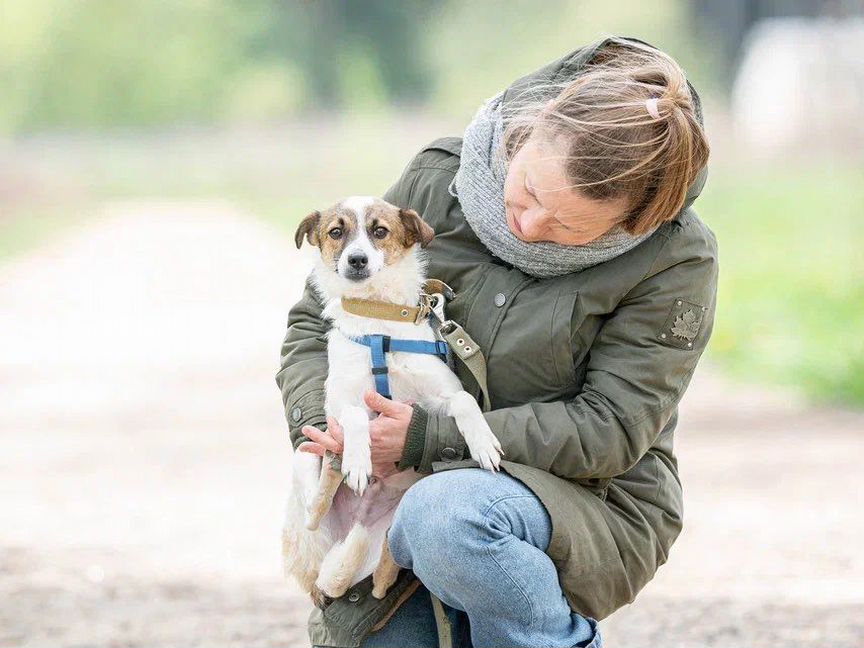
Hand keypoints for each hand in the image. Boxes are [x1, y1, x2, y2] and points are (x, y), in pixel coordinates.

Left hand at [297, 391, 413, 478]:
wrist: (423, 443)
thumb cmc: (411, 425)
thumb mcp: (397, 409)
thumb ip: (380, 402)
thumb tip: (366, 394)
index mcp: (372, 435)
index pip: (345, 435)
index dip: (334, 428)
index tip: (329, 419)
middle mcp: (368, 449)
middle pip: (338, 447)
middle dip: (319, 441)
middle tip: (305, 434)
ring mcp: (370, 458)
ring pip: (341, 457)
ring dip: (323, 452)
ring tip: (306, 448)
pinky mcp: (374, 464)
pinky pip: (352, 464)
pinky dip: (338, 460)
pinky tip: (327, 455)